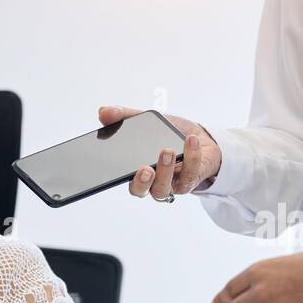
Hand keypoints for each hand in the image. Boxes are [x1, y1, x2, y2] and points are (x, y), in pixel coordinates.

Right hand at [97, 105, 221, 199]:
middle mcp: (152, 182)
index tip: (116, 167)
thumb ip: (125, 116)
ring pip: (163, 188)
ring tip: (168, 151)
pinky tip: (190, 140)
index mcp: (136, 170)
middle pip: (142, 191)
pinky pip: (190, 173)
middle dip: (142, 182)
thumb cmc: (170, 135)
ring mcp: (171, 183)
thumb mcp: (147, 121)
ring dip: (165, 170)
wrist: (200, 138)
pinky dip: (191, 156)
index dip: (117, 178)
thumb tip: (103, 111)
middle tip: (145, 169)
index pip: (123, 179)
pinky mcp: (190, 180)